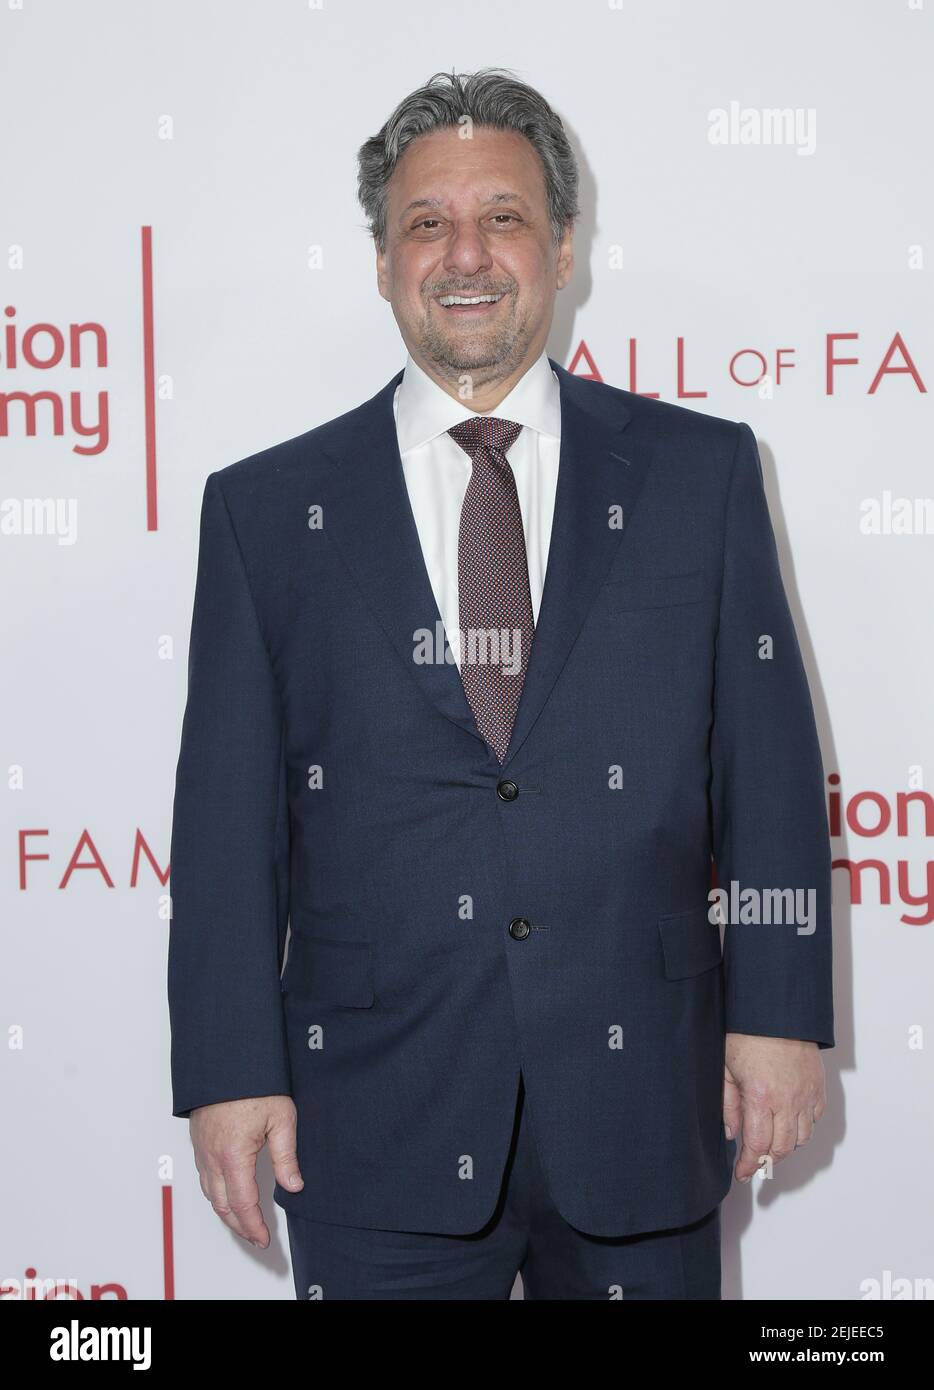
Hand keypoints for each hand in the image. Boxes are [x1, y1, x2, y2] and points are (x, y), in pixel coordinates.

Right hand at [190, 1095, 303, 1246]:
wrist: (227, 1060)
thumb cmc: (254, 1084)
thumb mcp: (281, 1118)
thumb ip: (286, 1156)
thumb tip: (293, 1186)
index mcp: (233, 1155)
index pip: (243, 1204)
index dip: (253, 1226)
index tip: (264, 1238)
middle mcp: (213, 1157)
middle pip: (223, 1205)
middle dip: (239, 1227)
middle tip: (256, 1238)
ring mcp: (202, 1150)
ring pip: (210, 1194)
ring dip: (226, 1213)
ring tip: (244, 1223)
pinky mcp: (199, 1142)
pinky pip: (204, 1177)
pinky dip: (216, 1194)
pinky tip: (228, 1194)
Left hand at [722, 1034, 825, 1182]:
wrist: (775, 1011)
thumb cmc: (746, 1034)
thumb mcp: (725, 1069)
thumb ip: (728, 1105)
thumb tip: (732, 1134)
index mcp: (761, 1097)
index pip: (757, 1146)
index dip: (748, 1165)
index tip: (742, 1173)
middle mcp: (788, 1100)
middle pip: (781, 1148)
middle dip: (766, 1160)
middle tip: (753, 1162)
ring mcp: (806, 1095)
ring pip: (801, 1138)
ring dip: (785, 1145)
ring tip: (770, 1142)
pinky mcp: (818, 1087)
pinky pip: (815, 1119)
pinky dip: (803, 1127)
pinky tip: (788, 1122)